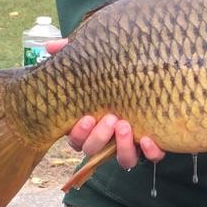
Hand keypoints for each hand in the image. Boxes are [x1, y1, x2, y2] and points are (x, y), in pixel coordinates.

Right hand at [44, 43, 165, 167]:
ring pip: (123, 159)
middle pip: (94, 150)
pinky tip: (148, 138)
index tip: (86, 117)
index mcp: (89, 126)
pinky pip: (151, 157)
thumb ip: (70, 55)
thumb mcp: (92, 64)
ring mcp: (130, 144)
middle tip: (110, 118)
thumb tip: (50, 46)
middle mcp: (108, 139)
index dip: (78, 133)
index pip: (76, 139)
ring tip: (125, 125)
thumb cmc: (115, 75)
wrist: (156, 80)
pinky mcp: (151, 146)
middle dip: (99, 137)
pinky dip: (150, 152)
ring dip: (122, 146)